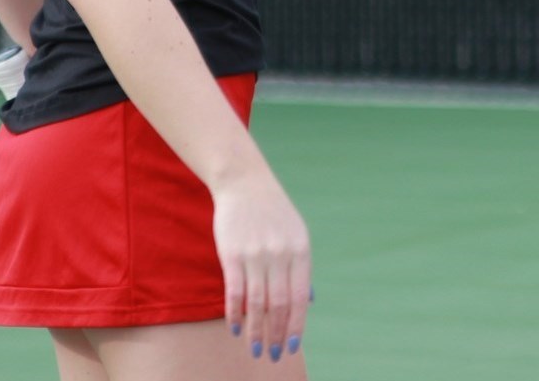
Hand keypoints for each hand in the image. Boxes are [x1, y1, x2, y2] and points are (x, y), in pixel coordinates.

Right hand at [213, 171, 311, 362]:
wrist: (244, 182)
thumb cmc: (272, 213)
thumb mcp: (296, 235)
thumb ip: (300, 269)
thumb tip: (306, 303)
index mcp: (301, 252)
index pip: (299, 299)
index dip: (296, 327)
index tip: (292, 348)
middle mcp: (280, 255)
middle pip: (279, 306)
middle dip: (277, 335)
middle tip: (273, 355)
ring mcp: (256, 254)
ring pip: (257, 303)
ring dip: (256, 331)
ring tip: (256, 349)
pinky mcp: (232, 253)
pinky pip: (235, 291)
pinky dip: (235, 314)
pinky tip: (236, 328)